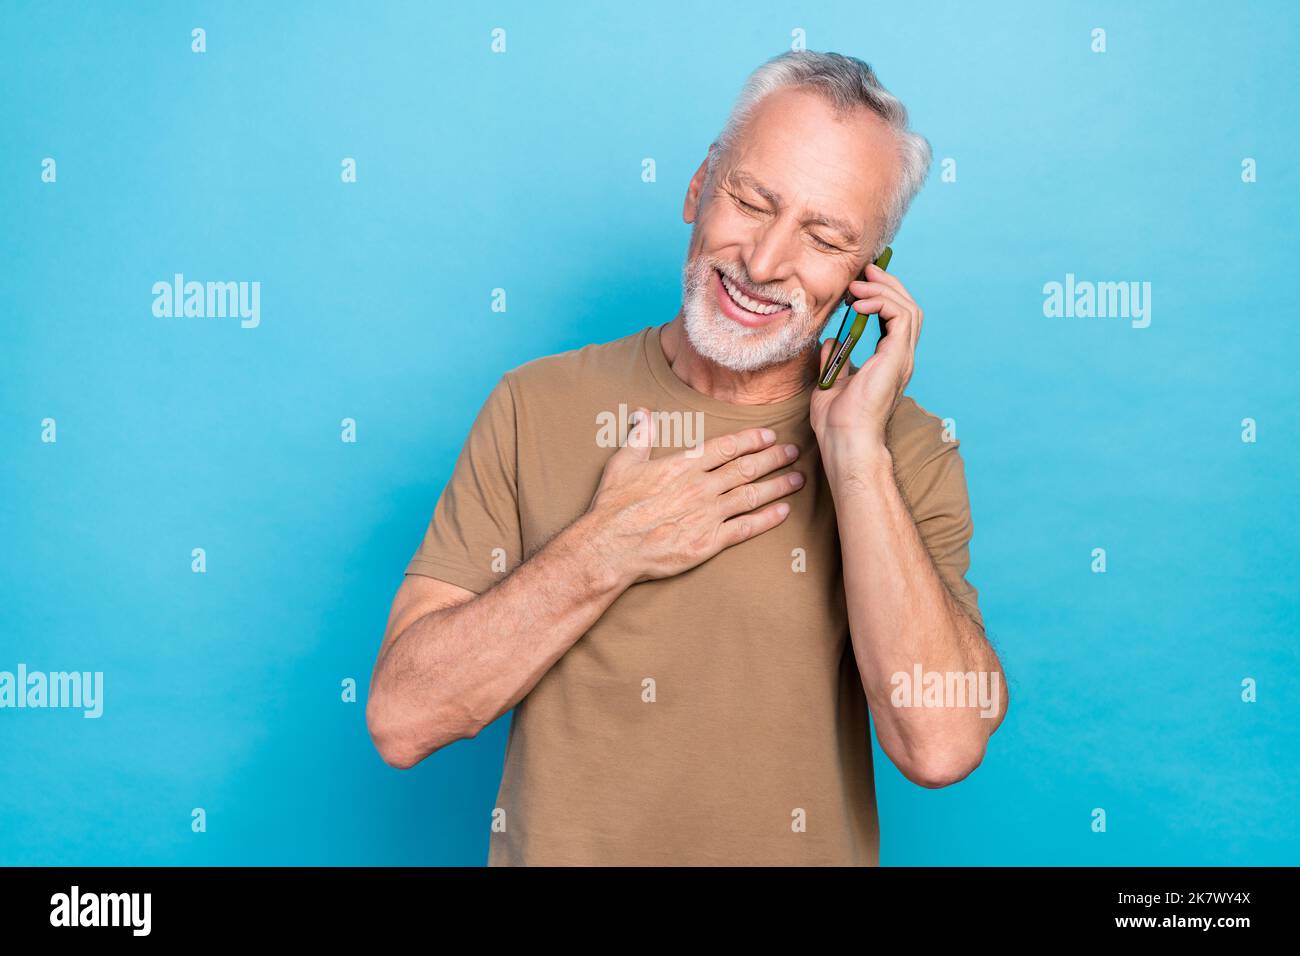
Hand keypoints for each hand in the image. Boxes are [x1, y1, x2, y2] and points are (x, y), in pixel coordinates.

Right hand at [584, 408, 803, 584]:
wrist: (611, 546)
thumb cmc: (614, 506)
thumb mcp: (623, 464)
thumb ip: (640, 437)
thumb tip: (644, 414)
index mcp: (683, 466)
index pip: (726, 447)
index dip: (752, 440)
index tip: (770, 436)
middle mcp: (701, 487)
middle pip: (746, 468)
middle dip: (774, 459)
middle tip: (793, 453)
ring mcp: (707, 514)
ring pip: (751, 495)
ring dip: (778, 486)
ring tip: (798, 479)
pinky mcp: (708, 542)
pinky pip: (745, 528)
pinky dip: (766, 519)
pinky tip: (782, 511)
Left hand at [809, 261, 923, 454]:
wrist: (845, 441)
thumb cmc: (837, 422)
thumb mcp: (832, 381)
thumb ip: (835, 359)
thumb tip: (831, 339)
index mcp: (889, 363)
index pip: (896, 320)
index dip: (880, 297)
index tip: (856, 285)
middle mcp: (900, 358)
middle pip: (908, 308)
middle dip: (887, 284)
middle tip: (863, 271)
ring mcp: (902, 358)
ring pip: (909, 308)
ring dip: (883, 289)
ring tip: (857, 285)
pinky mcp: (897, 358)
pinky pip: (900, 316)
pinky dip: (881, 302)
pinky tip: (858, 302)